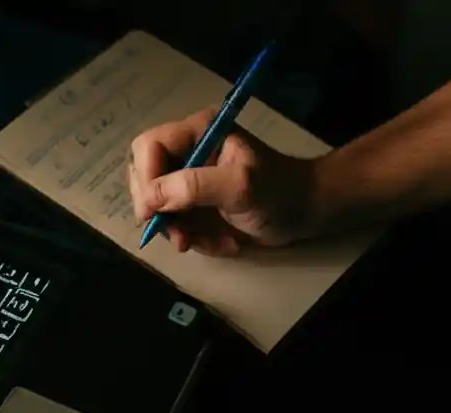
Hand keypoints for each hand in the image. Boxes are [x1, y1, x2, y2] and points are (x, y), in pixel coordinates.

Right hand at [128, 106, 321, 255]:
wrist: (305, 212)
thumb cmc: (279, 192)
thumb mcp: (240, 186)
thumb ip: (194, 187)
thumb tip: (151, 199)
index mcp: (197, 132)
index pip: (148, 147)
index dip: (145, 179)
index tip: (153, 213)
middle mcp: (187, 151)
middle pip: (144, 177)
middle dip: (162, 212)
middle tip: (183, 238)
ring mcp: (188, 179)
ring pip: (157, 207)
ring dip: (182, 232)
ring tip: (213, 242)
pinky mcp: (194, 203)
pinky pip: (176, 224)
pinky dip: (196, 240)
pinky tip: (223, 242)